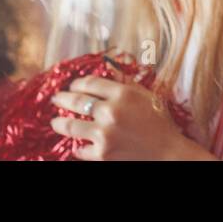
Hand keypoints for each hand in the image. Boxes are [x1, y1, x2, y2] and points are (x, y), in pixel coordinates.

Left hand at [50, 75, 206, 160]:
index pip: (89, 83)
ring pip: (70, 126)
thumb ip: (126, 83)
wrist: (167, 152)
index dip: (77, 83)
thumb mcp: (146, 96)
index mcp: (123, 94)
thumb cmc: (160, 122)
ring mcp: (104, 134)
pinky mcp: (101, 154)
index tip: (73, 85)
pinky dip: (78, 146)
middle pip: (76, 101)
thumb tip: (108, 67)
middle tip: (56, 99)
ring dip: (59, 123)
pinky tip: (77, 144)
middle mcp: (111, 112)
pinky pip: (80, 149)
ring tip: (55, 122)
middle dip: (62, 99)